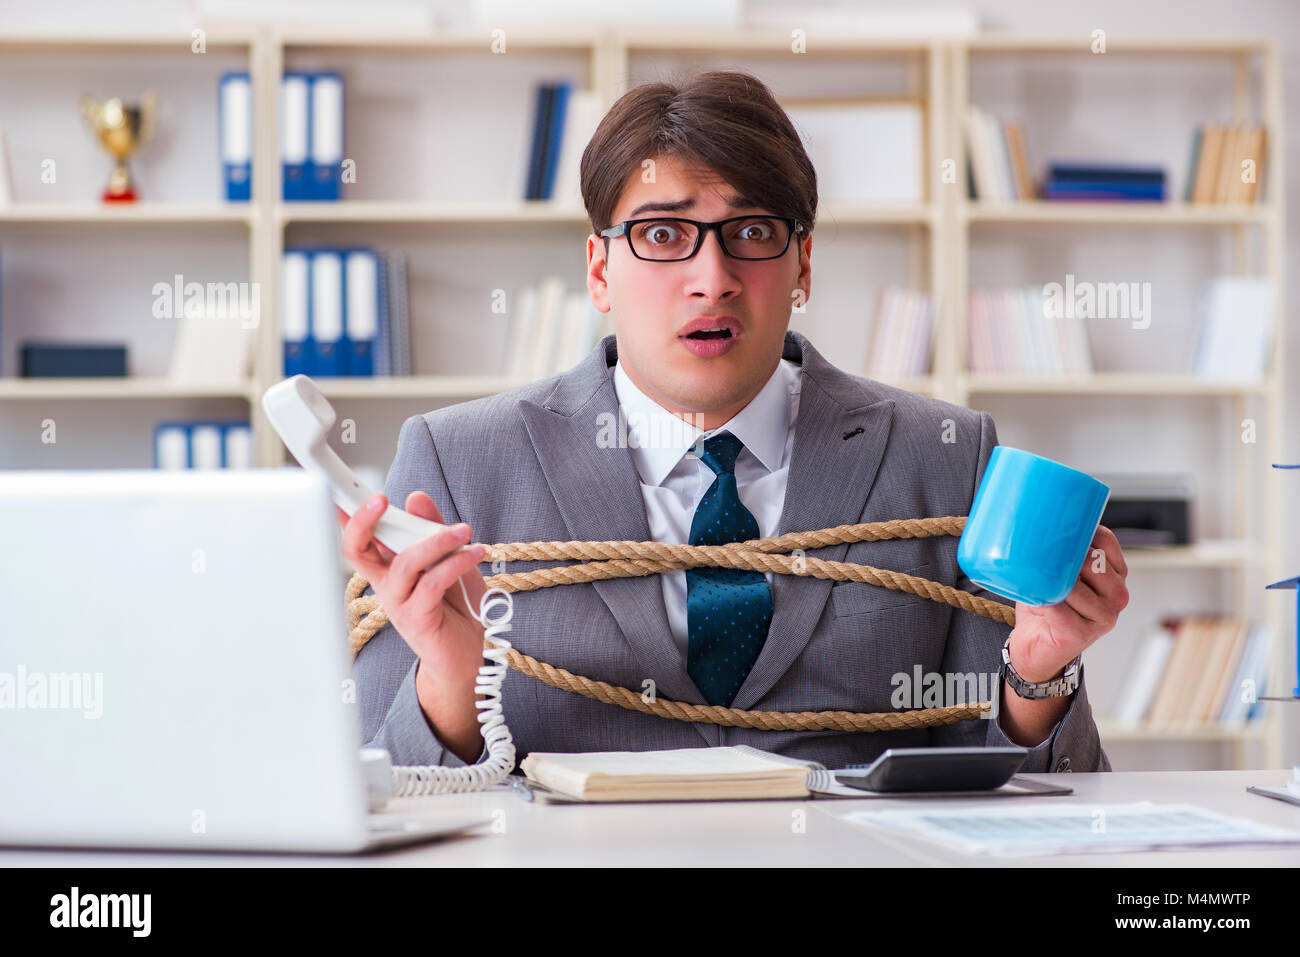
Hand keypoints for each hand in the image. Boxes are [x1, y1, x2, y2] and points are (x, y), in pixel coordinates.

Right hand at [337, 490, 488, 677]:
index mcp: (387, 567)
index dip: (347, 516)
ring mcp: (398, 602)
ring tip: (464, 531)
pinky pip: (432, 583)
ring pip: (404, 562)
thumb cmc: (454, 605)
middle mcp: (386, 584)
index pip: (359, 538)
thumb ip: (432, 529)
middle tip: (382, 499)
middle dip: (363, 521)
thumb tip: (416, 497)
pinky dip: (455, 563)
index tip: (342, 489)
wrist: (466, 654)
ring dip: (436, 541)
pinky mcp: (417, 618)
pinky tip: (474, 554)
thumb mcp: (447, 558)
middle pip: (357, 550)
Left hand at [1006, 525, 1129, 684]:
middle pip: (1094, 562)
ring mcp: (1103, 616)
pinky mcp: (1083, 633)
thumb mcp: (1056, 573)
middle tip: (1040, 557)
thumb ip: (1058, 552)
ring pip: (1075, 585)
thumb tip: (1036, 522)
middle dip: (1065, 557)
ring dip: (1051, 581)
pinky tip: (1037, 600)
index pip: (1106, 542)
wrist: (1036, 647)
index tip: (1056, 531)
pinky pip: (1059, 608)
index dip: (1082, 533)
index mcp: (1115, 575)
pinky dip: (1044, 601)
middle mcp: (1116, 595)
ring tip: (1037, 581)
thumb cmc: (1048, 605)